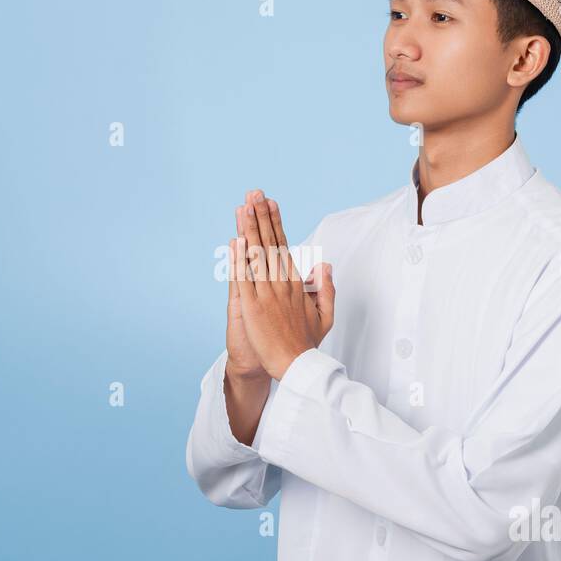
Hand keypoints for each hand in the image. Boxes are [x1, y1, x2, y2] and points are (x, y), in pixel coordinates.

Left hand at [231, 190, 334, 380]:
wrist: (297, 367)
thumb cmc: (307, 344)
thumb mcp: (324, 315)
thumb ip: (325, 288)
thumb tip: (324, 265)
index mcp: (295, 285)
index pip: (283, 246)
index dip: (276, 223)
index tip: (271, 203)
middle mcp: (281, 284)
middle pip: (270, 243)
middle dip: (262, 216)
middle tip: (255, 193)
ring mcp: (266, 294)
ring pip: (256, 256)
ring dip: (250, 229)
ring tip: (244, 207)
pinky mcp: (252, 307)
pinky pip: (244, 279)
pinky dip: (239, 260)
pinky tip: (235, 241)